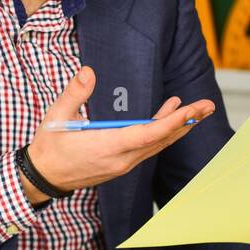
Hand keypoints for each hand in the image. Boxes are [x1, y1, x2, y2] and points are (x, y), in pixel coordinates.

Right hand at [24, 65, 213, 198]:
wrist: (43, 178)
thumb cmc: (49, 147)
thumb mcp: (56, 117)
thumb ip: (75, 93)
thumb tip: (89, 71)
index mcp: (108, 147)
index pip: (149, 134)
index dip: (173, 121)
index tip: (191, 109)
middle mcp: (122, 159)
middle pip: (161, 139)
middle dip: (187, 122)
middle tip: (207, 105)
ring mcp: (123, 164)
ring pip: (157, 144)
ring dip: (178, 126)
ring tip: (196, 109)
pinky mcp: (122, 164)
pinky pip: (148, 147)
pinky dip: (162, 132)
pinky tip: (169, 114)